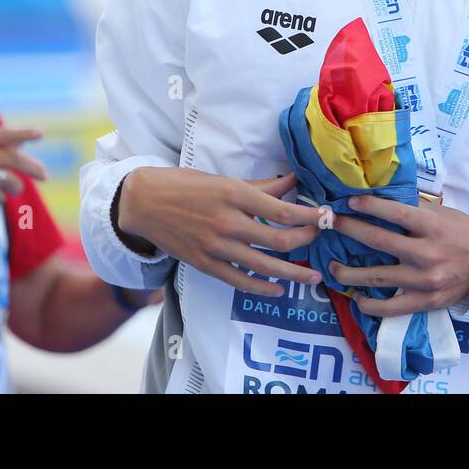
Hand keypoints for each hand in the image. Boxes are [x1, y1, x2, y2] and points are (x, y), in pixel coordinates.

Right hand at [0, 126, 47, 223]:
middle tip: (46, 176)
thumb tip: (21, 144)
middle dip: (33, 168)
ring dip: (15, 187)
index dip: (23, 133)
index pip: (5, 134)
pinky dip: (0, 198)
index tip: (40, 133)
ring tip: (13, 190)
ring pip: (10, 180)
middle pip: (14, 159)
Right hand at [118, 169, 324, 297]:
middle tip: (320, 239)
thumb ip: (260, 186)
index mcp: (234, 194)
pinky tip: (278, 288)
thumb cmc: (184, 185)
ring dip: (293, 272)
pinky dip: (261, 286)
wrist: (142, 202)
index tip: (326, 217)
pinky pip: (239, 280)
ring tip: (313, 276)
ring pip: (264, 265)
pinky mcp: (204, 263)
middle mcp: (227, 221)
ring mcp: (215, 246)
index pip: (282, 210)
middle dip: (306, 242)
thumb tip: (292, 181)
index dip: (308, 217)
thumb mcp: (223, 179)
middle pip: (278, 240)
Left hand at [330, 194, 468, 316]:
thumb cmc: (462, 233)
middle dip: (350, 231)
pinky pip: (391, 307)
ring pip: (377, 278)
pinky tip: (356, 298)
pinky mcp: (425, 302)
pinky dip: (369, 305)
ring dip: (349, 272)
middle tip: (330, 225)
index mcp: (432, 227)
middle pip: (379, 242)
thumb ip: (413, 208)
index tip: (349, 202)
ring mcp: (424, 281)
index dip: (369, 207)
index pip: (395, 214)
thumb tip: (380, 196)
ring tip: (332, 267)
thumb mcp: (442, 214)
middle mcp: (426, 254)